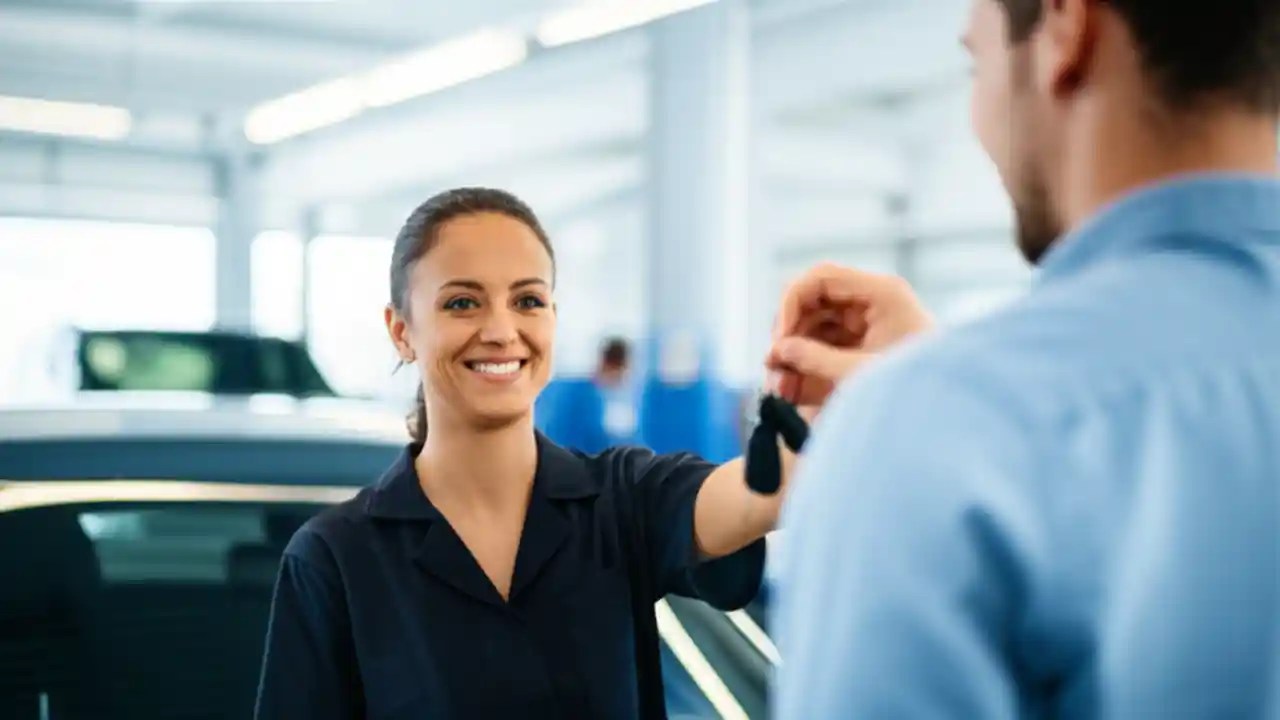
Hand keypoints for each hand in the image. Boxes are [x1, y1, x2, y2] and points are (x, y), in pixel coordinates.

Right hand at [766, 263, 932, 408]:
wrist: (954, 419)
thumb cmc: (919, 393)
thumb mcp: (863, 374)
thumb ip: (817, 360)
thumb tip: (778, 350)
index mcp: (882, 295)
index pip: (821, 278)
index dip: (791, 303)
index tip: (780, 338)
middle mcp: (871, 305)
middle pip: (812, 303)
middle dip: (788, 335)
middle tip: (772, 367)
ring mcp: (866, 328)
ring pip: (812, 329)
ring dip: (791, 356)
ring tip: (780, 390)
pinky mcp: (862, 352)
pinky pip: (822, 351)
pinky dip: (804, 370)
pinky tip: (791, 393)